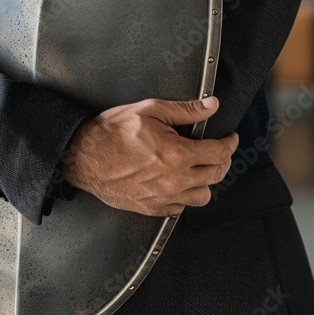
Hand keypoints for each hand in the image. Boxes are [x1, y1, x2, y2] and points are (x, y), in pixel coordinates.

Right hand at [62, 96, 237, 216]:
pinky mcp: (151, 208)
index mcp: (177, 154)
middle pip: (216, 175)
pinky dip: (185, 195)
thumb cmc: (110, 132)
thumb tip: (210, 106)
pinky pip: (181, 208)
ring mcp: (163, 197)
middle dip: (223, 160)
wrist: (82, 157)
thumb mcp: (149, 110)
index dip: (230, 144)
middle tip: (219, 149)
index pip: (219, 153)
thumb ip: (185, 110)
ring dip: (205, 181)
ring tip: (199, 166)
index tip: (231, 138)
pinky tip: (178, 181)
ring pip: (202, 196)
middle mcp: (174, 180)